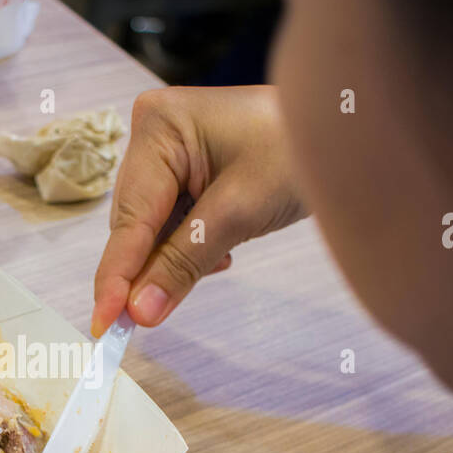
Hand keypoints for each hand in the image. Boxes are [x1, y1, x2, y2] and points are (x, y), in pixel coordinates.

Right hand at [92, 85, 305, 334]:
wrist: (348, 131)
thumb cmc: (300, 151)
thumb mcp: (238, 213)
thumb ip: (182, 263)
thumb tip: (139, 313)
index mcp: (158, 127)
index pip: (128, 218)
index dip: (115, 277)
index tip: (104, 325)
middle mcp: (153, 133)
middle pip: (133, 225)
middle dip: (153, 266)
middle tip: (157, 312)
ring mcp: (169, 150)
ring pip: (152, 229)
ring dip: (178, 255)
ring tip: (225, 251)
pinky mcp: (187, 168)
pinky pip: (172, 221)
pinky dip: (191, 243)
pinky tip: (224, 243)